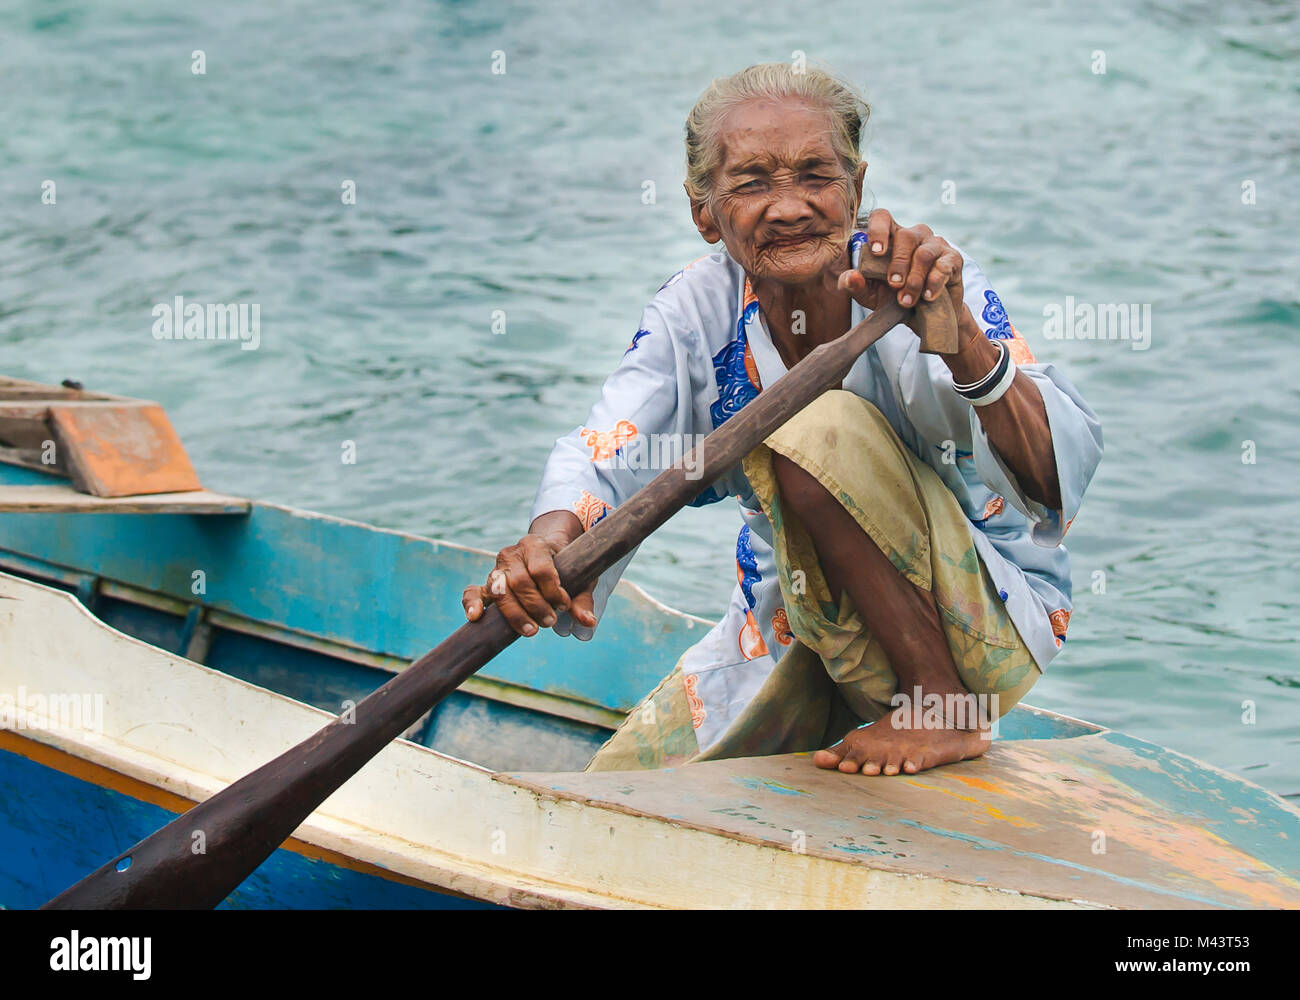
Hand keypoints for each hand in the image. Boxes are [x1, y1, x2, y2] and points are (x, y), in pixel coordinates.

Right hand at [461, 526, 596, 636]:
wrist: (548, 553)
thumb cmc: (566, 566)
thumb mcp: (579, 578)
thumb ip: (582, 599)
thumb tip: (587, 622)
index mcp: (535, 545)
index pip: (540, 569)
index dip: (553, 591)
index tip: (564, 604)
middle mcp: (512, 554)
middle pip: (520, 583)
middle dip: (536, 606)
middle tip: (551, 621)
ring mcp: (497, 569)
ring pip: (499, 591)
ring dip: (515, 614)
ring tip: (532, 630)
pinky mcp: (488, 585)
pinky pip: (473, 592)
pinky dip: (472, 604)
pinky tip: (476, 618)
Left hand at [834, 208, 966, 332]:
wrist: (927, 318)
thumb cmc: (893, 300)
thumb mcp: (870, 296)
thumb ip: (856, 286)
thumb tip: (851, 277)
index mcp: (891, 237)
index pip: (882, 217)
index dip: (878, 230)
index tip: (876, 252)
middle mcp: (914, 235)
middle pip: (905, 236)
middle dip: (898, 263)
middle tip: (894, 285)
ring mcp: (936, 244)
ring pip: (924, 253)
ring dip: (914, 279)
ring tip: (906, 300)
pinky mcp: (953, 259)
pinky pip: (944, 265)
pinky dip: (934, 282)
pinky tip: (927, 297)